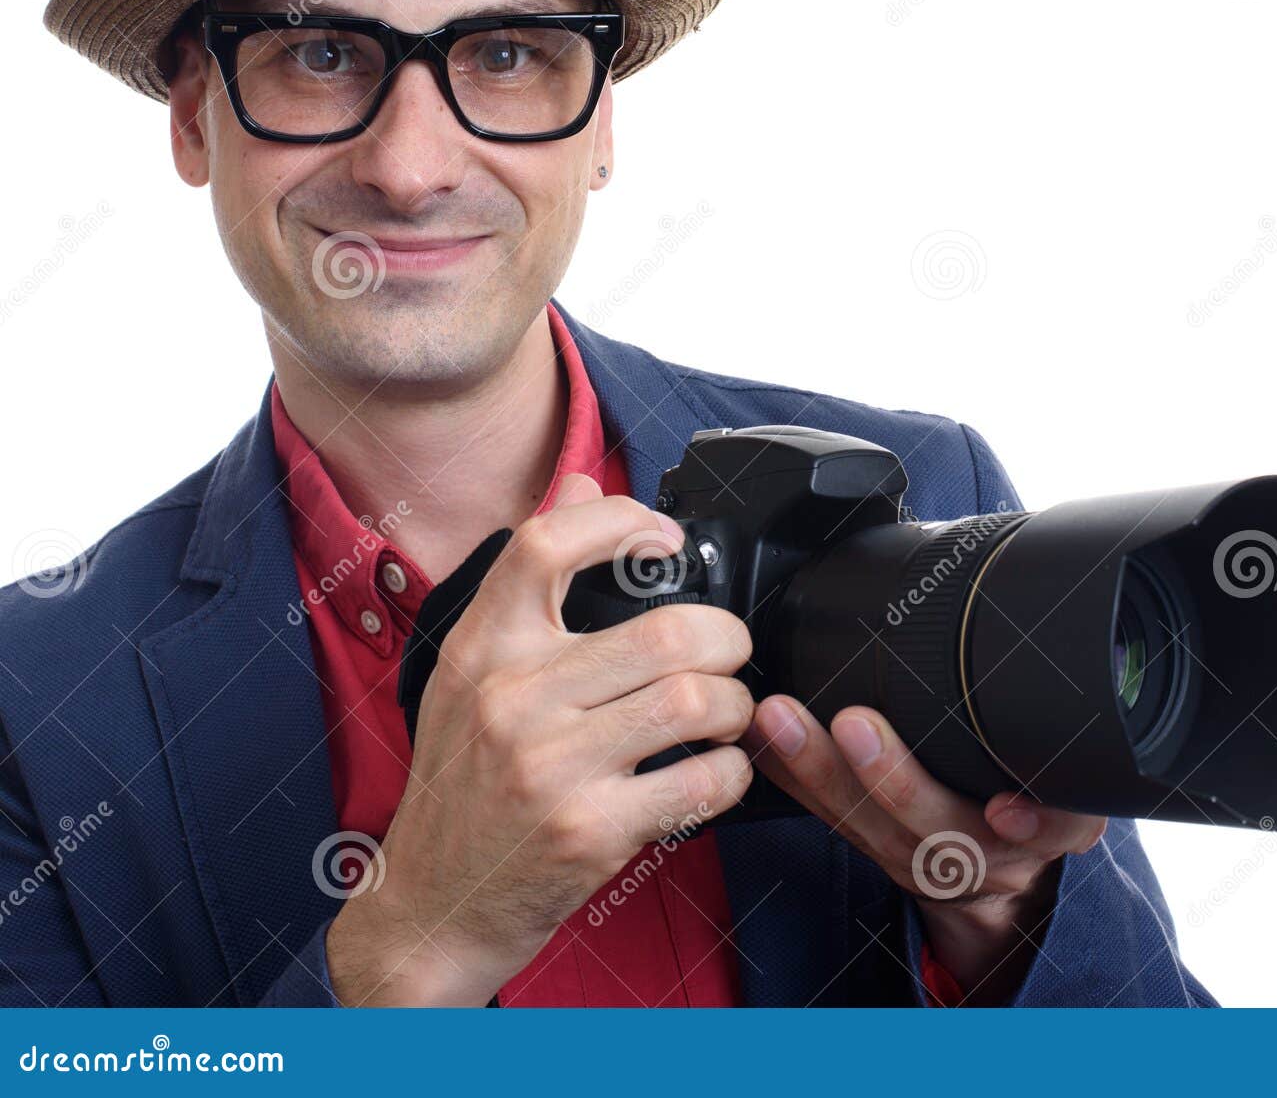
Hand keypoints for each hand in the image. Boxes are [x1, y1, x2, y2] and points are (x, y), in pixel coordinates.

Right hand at [325, 474, 756, 1005]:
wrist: (431, 906)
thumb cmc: (460, 787)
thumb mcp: (470, 675)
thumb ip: (528, 583)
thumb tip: (581, 482)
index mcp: (481, 648)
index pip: (545, 544)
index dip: (621, 522)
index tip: (664, 537)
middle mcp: (511, 698)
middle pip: (665, 629)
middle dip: (727, 637)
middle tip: (729, 651)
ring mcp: (551, 766)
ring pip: (694, 701)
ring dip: (733, 706)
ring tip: (724, 714)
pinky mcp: (589, 830)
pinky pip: (701, 780)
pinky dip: (730, 772)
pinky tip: (715, 770)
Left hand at [744, 696, 1105, 1003]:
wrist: (998, 888)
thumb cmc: (1029, 811)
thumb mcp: (1073, 802)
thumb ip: (1068, 784)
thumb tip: (1054, 730)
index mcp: (1045, 834)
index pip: (1051, 831)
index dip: (1034, 823)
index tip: (1009, 810)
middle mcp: (978, 856)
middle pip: (936, 829)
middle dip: (893, 780)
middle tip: (855, 724)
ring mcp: (917, 858)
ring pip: (865, 827)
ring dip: (817, 771)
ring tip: (780, 720)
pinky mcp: (870, 846)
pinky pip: (826, 819)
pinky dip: (790, 781)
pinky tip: (757, 743)